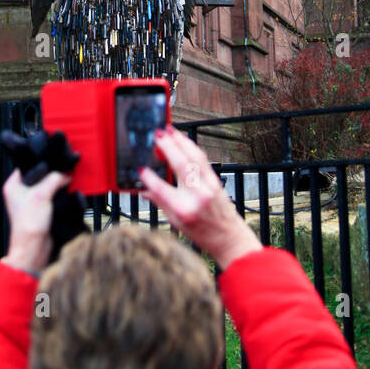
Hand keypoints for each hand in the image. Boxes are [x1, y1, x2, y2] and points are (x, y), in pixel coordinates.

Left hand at [1, 168, 70, 274]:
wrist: (33, 247)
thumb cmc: (28, 224)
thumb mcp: (42, 194)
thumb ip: (55, 179)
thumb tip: (65, 174)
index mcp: (13, 185)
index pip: (27, 166)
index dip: (40, 162)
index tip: (53, 160)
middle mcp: (19, 193)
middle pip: (38, 176)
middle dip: (51, 174)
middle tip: (62, 171)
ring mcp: (30, 202)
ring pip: (46, 186)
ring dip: (56, 185)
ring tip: (65, 182)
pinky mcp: (39, 210)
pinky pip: (50, 197)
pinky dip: (58, 195)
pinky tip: (65, 193)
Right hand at [138, 127, 260, 269]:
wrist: (228, 237)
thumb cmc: (202, 233)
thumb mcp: (176, 223)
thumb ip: (161, 204)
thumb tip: (144, 191)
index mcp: (184, 210)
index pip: (162, 190)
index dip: (149, 179)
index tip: (141, 170)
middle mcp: (198, 196)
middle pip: (181, 166)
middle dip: (168, 147)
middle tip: (157, 135)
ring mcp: (209, 187)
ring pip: (194, 157)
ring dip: (181, 141)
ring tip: (169, 130)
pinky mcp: (215, 181)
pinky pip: (202, 159)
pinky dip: (191, 147)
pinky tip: (183, 140)